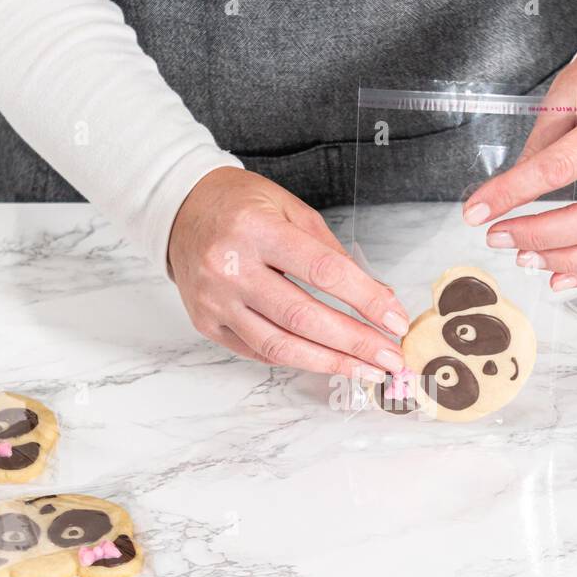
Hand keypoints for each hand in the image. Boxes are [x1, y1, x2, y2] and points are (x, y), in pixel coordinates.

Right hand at [167, 168, 409, 380]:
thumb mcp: (291, 211)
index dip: (366, 300)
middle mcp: (230, 267)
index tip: (396, 320)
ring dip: (331, 363)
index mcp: (255, 229)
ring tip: (367, 370)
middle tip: (390, 358)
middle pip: (303, 317)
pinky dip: (298, 358)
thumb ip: (334, 254)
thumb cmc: (241, 206)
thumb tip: (380, 298)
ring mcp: (214, 300)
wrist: (180, 211)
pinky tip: (327, 361)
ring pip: (280, 346)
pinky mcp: (206, 324)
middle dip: (355, 343)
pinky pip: (259, 351)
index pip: (323, 272)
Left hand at [462, 43, 576, 290]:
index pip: (560, 169)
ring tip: (523, 259)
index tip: (476, 211)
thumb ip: (540, 145)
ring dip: (566, 262)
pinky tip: (557, 276)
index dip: (512, 194)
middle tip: (497, 237)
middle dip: (539, 236)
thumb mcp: (566, 94)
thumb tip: (507, 195)